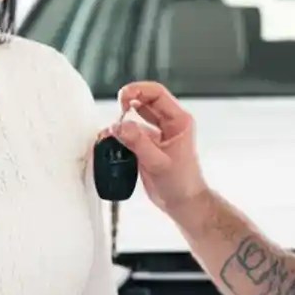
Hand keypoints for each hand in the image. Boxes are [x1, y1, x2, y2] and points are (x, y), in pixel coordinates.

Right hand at [104, 81, 208, 216]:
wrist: (182, 203)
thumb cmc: (182, 184)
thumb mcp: (159, 163)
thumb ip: (138, 143)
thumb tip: (119, 126)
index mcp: (179, 121)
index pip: (157, 94)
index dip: (138, 91)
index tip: (122, 98)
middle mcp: (169, 124)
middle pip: (145, 101)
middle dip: (128, 102)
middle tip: (116, 111)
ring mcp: (157, 135)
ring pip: (136, 118)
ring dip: (122, 121)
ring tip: (111, 131)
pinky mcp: (147, 146)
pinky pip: (131, 134)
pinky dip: (120, 136)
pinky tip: (111, 142)